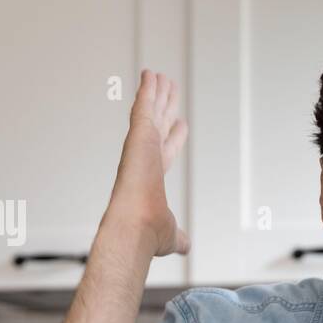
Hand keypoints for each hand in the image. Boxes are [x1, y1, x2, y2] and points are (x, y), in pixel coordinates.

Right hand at [107, 69, 189, 255]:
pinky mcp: (138, 136)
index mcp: (152, 176)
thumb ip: (178, 238)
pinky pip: (143, 106)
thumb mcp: (171, 236)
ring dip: (155, 93)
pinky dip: (147, 90)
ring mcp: (141, 146)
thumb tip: (185, 247)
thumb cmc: (149, 235)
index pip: (165, 150)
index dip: (173, 136)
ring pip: (150, 112)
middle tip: (169, 89)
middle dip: (164, 107)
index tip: (180, 122)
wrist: (138, 228)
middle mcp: (146, 158)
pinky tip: (151, 74)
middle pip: (158, 125)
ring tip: (160, 75)